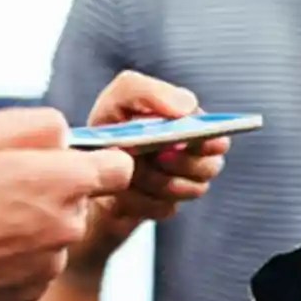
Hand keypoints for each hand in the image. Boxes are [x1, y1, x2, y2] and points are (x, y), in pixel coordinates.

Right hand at [0, 107, 134, 300]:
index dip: (101, 160)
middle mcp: (70, 225)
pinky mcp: (32, 289)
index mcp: (68, 182)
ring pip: (56, 234)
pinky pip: (35, 264)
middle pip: (81, 200)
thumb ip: (42, 125)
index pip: (120, 168)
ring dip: (33, 225)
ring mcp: (53, 262)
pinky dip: (16, 256)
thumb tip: (65, 136)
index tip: (76, 161)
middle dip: (54, 191)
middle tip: (6, 187)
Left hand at [62, 71, 230, 285]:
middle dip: (181, 162)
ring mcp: (181, 186)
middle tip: (157, 156)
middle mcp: (193, 157)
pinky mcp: (164, 209)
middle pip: (210, 167)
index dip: (208, 140)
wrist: (82, 171)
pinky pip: (165, 209)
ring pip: (191, 189)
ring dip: (158, 180)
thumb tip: (186, 106)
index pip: (217, 136)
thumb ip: (146, 91)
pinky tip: (124, 192)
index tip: (184, 139)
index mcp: (189, 127)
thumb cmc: (108, 128)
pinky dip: (143, 200)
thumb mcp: (118, 100)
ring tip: (134, 172)